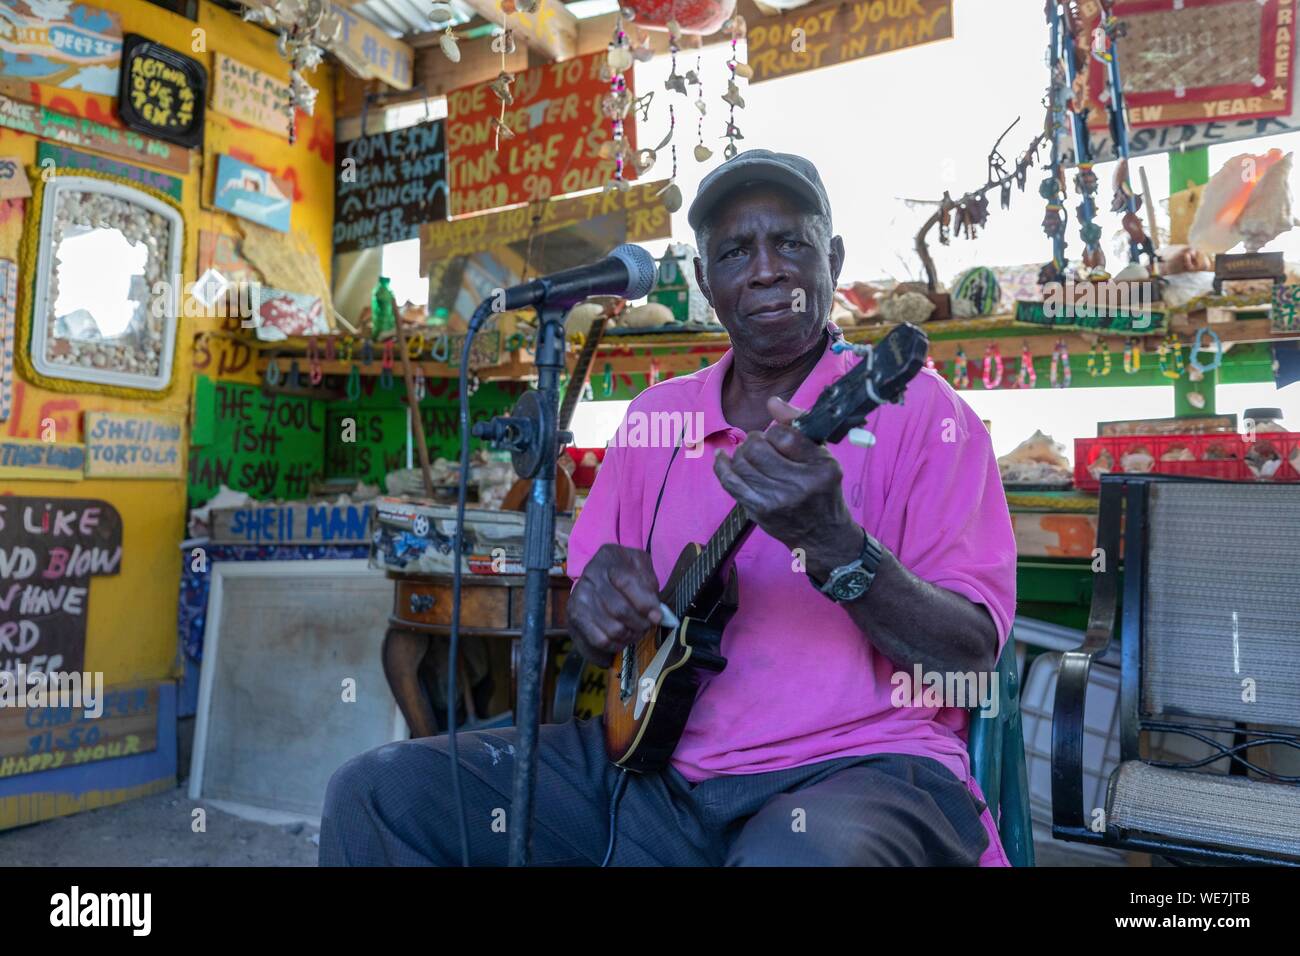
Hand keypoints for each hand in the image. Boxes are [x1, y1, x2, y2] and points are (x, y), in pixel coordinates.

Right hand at [568, 543, 662, 667]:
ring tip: (636, 630)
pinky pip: (600, 641)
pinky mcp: (575, 616)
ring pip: (612, 629)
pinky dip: (616, 644)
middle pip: (620, 610)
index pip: (627, 583)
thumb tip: (655, 610)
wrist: (597, 577)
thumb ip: (649, 581)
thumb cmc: (624, 571)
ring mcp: (580, 597)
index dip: (645, 603)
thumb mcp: (640, 565)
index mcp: (608, 558)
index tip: (658, 617)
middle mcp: (590, 576)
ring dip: (631, 635)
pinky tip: (623, 637)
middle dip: (640, 623)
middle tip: (648, 625)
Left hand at [713, 396, 861, 574]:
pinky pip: (730, 482)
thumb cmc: (821, 489)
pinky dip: (722, 466)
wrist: (821, 534)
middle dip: (755, 440)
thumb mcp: (822, 455)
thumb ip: (798, 425)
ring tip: (751, 456)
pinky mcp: (758, 510)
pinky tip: (722, 458)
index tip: (777, 438)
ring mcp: (777, 500)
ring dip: (742, 453)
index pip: (784, 434)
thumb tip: (772, 401)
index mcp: (821, 466)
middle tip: (761, 446)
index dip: (775, 432)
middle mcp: (800, 484)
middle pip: (758, 447)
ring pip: (742, 462)